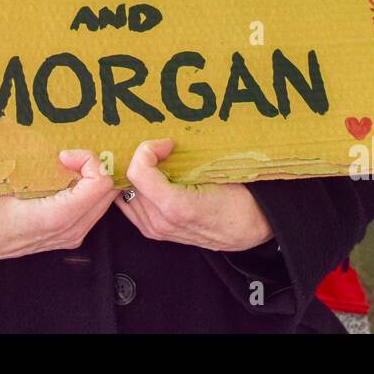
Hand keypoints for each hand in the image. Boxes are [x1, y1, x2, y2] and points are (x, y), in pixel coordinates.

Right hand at [0, 149, 117, 260]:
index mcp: (57, 217)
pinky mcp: (69, 236)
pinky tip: (68, 180)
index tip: (65, 154)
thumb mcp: (7, 182)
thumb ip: (39, 167)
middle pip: (108, 192)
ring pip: (104, 202)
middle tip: (71, 155)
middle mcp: (70, 231)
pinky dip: (88, 191)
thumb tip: (62, 145)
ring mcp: (71, 236)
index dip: (88, 161)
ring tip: (70, 165)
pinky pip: (93, 210)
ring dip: (93, 179)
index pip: (100, 184)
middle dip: (95, 168)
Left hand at [114, 139, 272, 251]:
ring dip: (137, 174)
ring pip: (125, 193)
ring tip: (156, 162)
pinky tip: (152, 178)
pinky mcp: (154, 232)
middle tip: (160, 150)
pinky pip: (130, 205)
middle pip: (128, 180)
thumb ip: (184, 158)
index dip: (148, 149)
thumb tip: (163, 141)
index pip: (138, 171)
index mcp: (174, 207)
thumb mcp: (214, 171)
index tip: (167, 143)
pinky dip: (136, 189)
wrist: (248, 227)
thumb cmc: (237, 199)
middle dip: (141, 160)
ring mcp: (155, 229)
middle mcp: (159, 222)